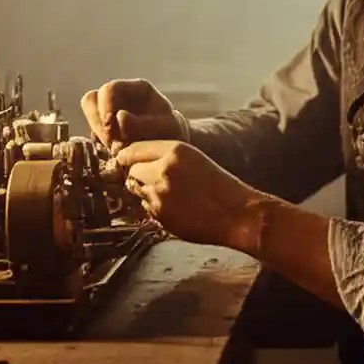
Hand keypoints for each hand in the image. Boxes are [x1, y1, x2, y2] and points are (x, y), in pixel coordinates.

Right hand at [80, 79, 181, 153]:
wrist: (172, 151)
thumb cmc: (172, 135)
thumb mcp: (165, 129)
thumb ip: (143, 124)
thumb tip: (118, 117)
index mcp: (137, 89)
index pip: (109, 89)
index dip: (105, 109)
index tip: (111, 133)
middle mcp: (120, 97)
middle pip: (91, 100)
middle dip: (99, 124)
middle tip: (113, 143)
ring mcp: (110, 112)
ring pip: (90, 117)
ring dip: (99, 134)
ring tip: (116, 148)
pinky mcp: (105, 129)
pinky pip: (91, 133)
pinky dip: (100, 144)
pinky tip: (115, 152)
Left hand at [118, 140, 260, 248]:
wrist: (238, 214)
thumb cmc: (222, 186)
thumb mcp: (195, 159)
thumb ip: (167, 156)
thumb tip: (138, 161)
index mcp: (175, 151)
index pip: (135, 149)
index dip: (128, 155)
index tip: (126, 159)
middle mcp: (163, 169)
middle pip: (131, 169)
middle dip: (136, 173)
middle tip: (149, 178)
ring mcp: (159, 194)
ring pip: (135, 189)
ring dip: (143, 190)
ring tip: (164, 193)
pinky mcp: (159, 214)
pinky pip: (144, 207)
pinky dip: (152, 206)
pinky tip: (172, 207)